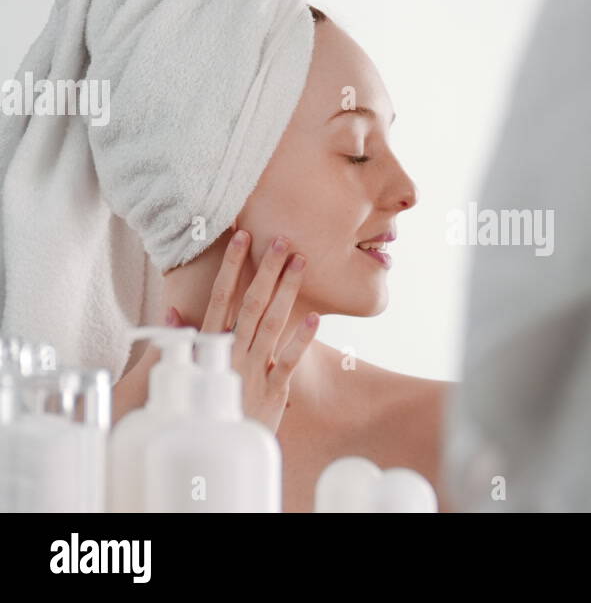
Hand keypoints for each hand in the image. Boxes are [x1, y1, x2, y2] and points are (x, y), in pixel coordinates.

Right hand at [169, 230, 318, 431]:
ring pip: (272, 323)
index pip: (220, 296)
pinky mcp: (273, 391)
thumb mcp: (180, 374)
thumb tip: (173, 309)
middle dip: (267, 270)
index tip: (243, 237)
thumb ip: (180, 341)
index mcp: (209, 345)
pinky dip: (302, 339)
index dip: (232, 266)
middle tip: (282, 240)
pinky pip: (289, 361)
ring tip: (301, 263)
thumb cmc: (198, 410)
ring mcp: (253, 370)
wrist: (210, 453)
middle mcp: (231, 353)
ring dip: (287, 291)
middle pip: (251, 303)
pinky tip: (315, 317)